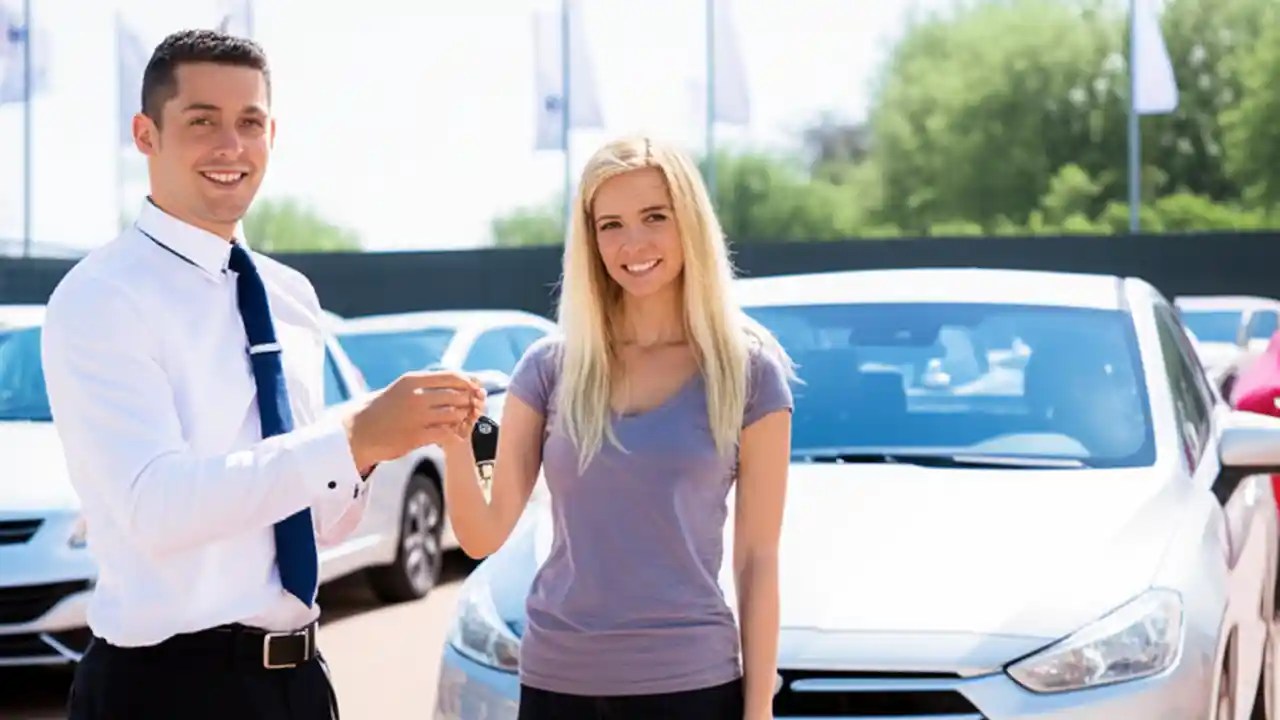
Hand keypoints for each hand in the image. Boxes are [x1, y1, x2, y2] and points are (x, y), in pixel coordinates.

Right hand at [345, 370, 484, 469]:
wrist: (359, 431)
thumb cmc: (384, 410)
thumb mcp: (402, 389)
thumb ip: (427, 386)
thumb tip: (459, 381)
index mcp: (413, 380)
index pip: (452, 376)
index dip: (469, 382)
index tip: (477, 389)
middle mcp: (416, 396)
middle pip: (457, 395)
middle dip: (469, 402)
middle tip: (473, 409)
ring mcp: (416, 416)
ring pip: (455, 414)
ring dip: (463, 420)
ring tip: (462, 424)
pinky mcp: (416, 436)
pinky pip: (446, 434)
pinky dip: (455, 435)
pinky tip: (455, 437)